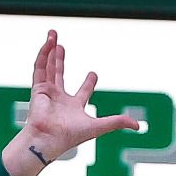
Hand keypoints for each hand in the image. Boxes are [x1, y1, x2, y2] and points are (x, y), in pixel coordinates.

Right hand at [3, 30, 140, 175]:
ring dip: (50, 51)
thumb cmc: (70, 136)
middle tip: (60, 46)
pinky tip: (48, 43)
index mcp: (74, 108)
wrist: (48, 139)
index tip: (94, 74)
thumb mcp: (98, 126)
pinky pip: (40, 67)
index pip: (83, 92)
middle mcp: (59, 99)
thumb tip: (138, 125)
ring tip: (53, 36)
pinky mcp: (38, 88)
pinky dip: (43, 55)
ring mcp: (47, 93)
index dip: (89, 83)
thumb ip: (116, 122)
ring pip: (48, 67)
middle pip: (59, 74)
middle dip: (59, 60)